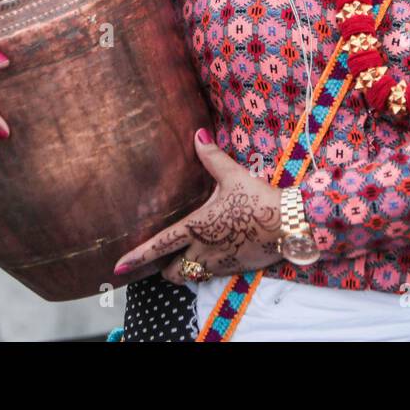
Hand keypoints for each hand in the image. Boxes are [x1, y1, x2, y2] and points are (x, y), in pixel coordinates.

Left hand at [113, 129, 283, 283]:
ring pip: (191, 276)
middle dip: (164, 269)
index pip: (159, 245)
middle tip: (162, 260)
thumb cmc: (259, 199)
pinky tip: (214, 255)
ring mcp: (219, 263)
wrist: (291, 225)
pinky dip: (205, 268)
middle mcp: (204, 250)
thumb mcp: (233, 175)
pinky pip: (211, 274)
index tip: (118, 267)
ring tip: (186, 257)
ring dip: (184, 269)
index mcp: (197, 227)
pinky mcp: (235, 268)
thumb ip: (211, 157)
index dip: (137, 256)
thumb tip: (198, 133)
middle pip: (172, 272)